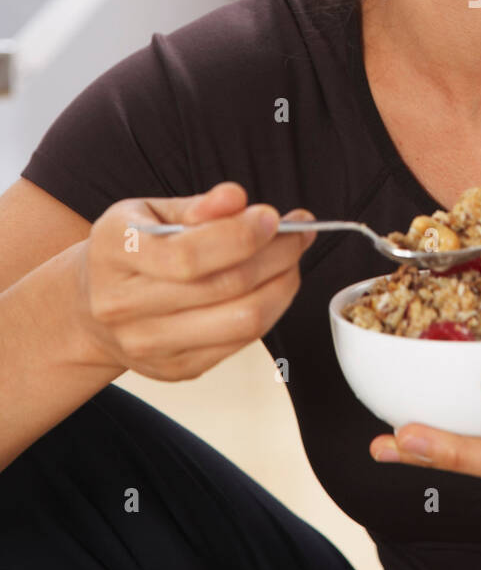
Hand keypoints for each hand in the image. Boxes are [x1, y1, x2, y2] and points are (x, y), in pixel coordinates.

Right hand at [74, 181, 315, 380]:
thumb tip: (237, 199)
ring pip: (242, 321)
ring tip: (293, 258)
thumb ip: (197, 205)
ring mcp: (148, 345)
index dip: (241, 236)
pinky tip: (275, 284)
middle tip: (300, 233)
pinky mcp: (176, 370)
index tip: (273, 217)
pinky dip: (271, 309)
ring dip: (283, 285)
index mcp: (114, 252)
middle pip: (224, 288)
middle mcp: (123, 305)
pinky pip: (242, 342)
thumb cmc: (130, 247)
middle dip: (277, 256)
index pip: (188, 254)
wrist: (91, 306)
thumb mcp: (150, 211)